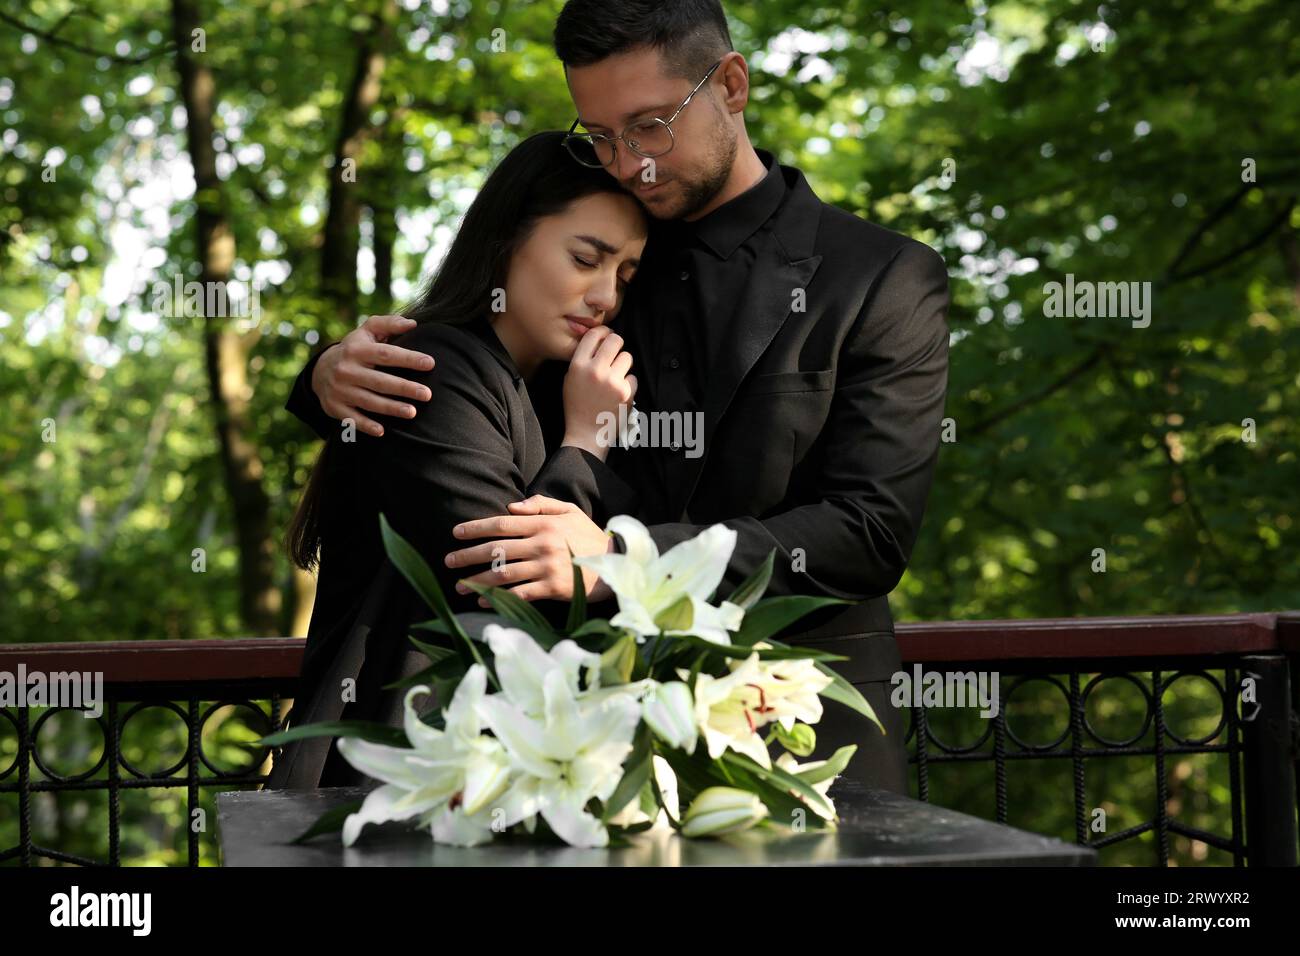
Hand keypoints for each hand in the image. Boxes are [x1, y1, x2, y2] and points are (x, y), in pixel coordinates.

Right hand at [313, 314, 434, 436]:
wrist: (319, 370)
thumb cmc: (354, 349)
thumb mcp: (366, 332)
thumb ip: (388, 324)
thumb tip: (413, 324)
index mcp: (356, 350)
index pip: (386, 354)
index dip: (408, 359)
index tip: (430, 363)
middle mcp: (346, 370)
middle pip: (380, 381)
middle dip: (404, 388)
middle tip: (427, 394)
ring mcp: (340, 390)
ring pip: (369, 401)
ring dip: (391, 408)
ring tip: (412, 412)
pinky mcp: (335, 407)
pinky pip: (352, 419)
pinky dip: (366, 425)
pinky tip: (382, 431)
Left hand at [444, 495, 614, 603]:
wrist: (617, 564)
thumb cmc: (590, 538)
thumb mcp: (570, 512)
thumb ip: (541, 505)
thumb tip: (512, 508)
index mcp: (544, 524)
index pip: (502, 524)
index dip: (476, 528)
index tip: (456, 533)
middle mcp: (542, 544)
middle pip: (496, 549)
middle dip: (468, 555)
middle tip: (448, 560)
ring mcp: (547, 567)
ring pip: (503, 574)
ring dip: (477, 581)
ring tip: (459, 587)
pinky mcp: (553, 588)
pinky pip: (520, 593)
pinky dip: (499, 598)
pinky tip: (483, 602)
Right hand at [561, 326, 636, 460]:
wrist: (586, 434)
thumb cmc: (577, 406)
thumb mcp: (570, 379)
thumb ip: (582, 359)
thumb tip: (599, 340)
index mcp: (578, 365)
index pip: (594, 335)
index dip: (603, 332)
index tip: (607, 336)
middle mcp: (595, 371)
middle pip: (615, 340)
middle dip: (617, 344)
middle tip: (615, 353)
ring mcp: (612, 382)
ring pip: (627, 357)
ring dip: (623, 365)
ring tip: (615, 378)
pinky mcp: (626, 393)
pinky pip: (633, 377)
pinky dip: (628, 384)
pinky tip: (618, 394)